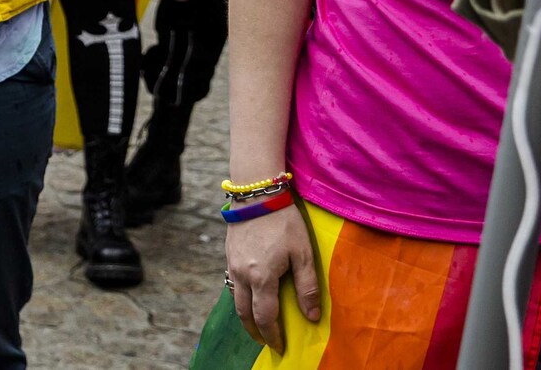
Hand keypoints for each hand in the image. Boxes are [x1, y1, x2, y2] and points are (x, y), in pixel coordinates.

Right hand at [226, 206, 320, 351]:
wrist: (255, 193)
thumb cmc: (283, 222)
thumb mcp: (303, 253)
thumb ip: (307, 287)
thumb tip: (311, 316)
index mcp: (262, 278)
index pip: (265, 317)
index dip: (272, 335)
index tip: (279, 346)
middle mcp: (243, 275)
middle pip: (245, 313)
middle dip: (255, 331)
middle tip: (265, 342)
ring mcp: (232, 264)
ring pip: (236, 299)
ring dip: (246, 316)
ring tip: (257, 324)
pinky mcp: (229, 254)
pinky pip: (233, 283)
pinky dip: (241, 297)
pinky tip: (250, 295)